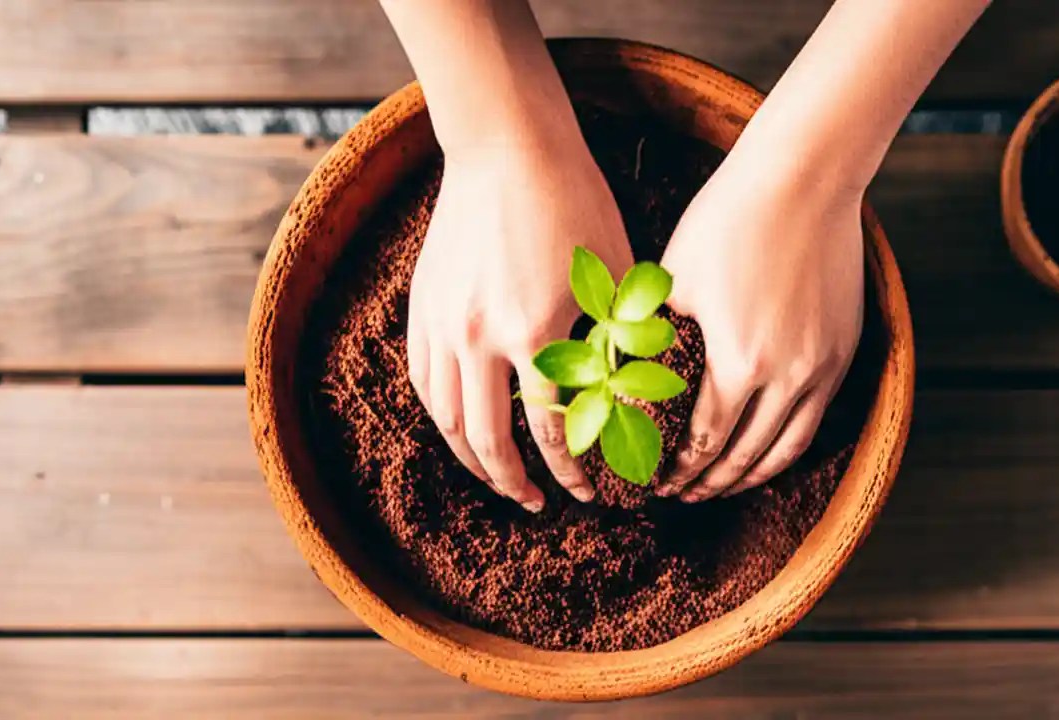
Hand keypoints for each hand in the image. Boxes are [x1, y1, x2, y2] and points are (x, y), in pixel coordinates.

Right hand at [407, 138, 633, 510]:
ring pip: (447, 419)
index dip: (573, 471)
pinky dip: (441, 416)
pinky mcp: (422, 308)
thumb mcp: (614, 274)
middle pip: (490, 442)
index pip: (553, 430)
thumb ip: (620, 342)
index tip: (590, 491)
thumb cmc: (573, 202)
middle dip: (517, 484)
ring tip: (497, 479)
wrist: (505, 147)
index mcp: (536, 332)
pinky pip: (424, 381)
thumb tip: (636, 404)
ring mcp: (442, 324)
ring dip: (472, 460)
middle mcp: (480, 338)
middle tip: (539, 504)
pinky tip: (461, 429)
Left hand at [657, 155, 864, 500]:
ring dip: (749, 476)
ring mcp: (822, 366)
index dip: (675, 470)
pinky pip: (815, 421)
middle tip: (680, 496)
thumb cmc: (727, 219)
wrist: (805, 177)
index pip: (702, 442)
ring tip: (721, 486)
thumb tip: (611, 384)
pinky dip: (786, 448)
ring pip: (785, 449)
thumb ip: (647, 340)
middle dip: (707, 483)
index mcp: (738, 361)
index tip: (654, 482)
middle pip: (743, 456)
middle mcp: (787, 375)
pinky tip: (763, 451)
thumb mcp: (672, 281)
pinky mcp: (844, 352)